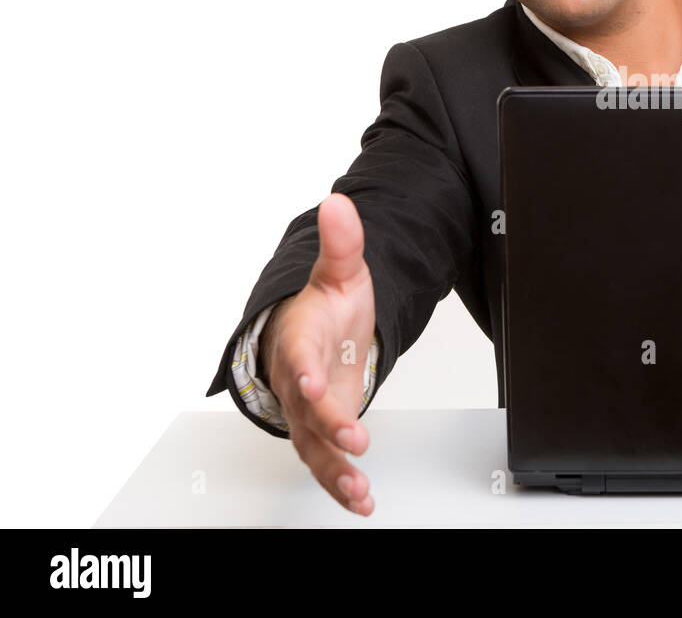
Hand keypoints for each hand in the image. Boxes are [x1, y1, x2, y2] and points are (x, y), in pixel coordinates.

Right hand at [263, 192, 376, 514]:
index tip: (315, 385)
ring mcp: (306, 412)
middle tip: (353, 438)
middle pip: (304, 409)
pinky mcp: (320, 432)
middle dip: (327, 426)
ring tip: (357, 487)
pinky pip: (324, 462)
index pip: (296, 355)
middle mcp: (295, 381)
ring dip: (334, 468)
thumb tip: (338, 202)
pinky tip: (362, 502)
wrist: (314, 331)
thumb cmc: (325, 305)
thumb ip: (342, 242)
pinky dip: (341, 484)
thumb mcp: (341, 270)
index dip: (304, 371)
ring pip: (312, 445)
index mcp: (298, 338)